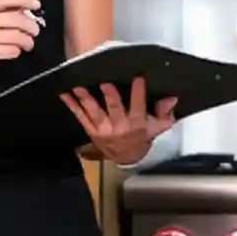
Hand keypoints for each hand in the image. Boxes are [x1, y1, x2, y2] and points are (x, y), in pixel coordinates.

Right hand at [0, 0, 41, 85]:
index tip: (36, 5)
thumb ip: (0, 8)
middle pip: (16, 18)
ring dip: (27, 41)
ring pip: (15, 35)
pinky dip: (15, 51)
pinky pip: (8, 50)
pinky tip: (14, 52)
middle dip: (31, 26)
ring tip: (27, 44)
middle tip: (34, 32)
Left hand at [60, 77, 177, 164]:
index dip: (138, 93)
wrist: (127, 157)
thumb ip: (165, 112)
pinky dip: (72, 105)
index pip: (138, 106)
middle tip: (105, 84)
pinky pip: (80, 117)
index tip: (138, 78)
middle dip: (110, 96)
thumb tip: (171, 98)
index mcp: (137, 124)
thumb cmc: (143, 137)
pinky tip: (65, 94)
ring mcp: (103, 129)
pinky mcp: (91, 130)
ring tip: (79, 88)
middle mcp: (119, 127)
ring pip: (94, 112)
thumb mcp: (158, 126)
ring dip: (86, 99)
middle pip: (114, 109)